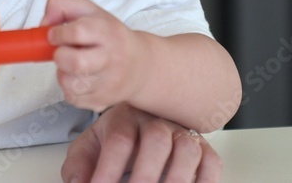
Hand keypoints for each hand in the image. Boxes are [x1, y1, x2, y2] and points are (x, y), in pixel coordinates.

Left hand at [42, 0, 138, 110]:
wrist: (140, 66)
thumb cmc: (109, 36)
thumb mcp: (89, 11)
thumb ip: (61, 7)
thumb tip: (43, 25)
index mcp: (108, 32)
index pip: (77, 32)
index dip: (58, 33)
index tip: (55, 35)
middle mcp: (111, 58)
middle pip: (75, 63)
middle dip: (60, 56)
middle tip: (63, 52)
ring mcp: (108, 83)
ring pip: (70, 84)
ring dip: (63, 73)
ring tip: (73, 66)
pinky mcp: (102, 101)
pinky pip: (72, 97)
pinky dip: (69, 88)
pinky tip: (79, 78)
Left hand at [62, 103, 221, 182]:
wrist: (140, 122)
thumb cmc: (115, 139)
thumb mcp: (90, 147)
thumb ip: (79, 166)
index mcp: (124, 117)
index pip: (119, 139)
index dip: (109, 169)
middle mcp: (156, 121)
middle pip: (156, 140)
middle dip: (145, 175)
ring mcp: (182, 133)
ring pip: (188, 149)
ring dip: (176, 178)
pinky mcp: (203, 149)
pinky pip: (212, 162)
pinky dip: (205, 181)